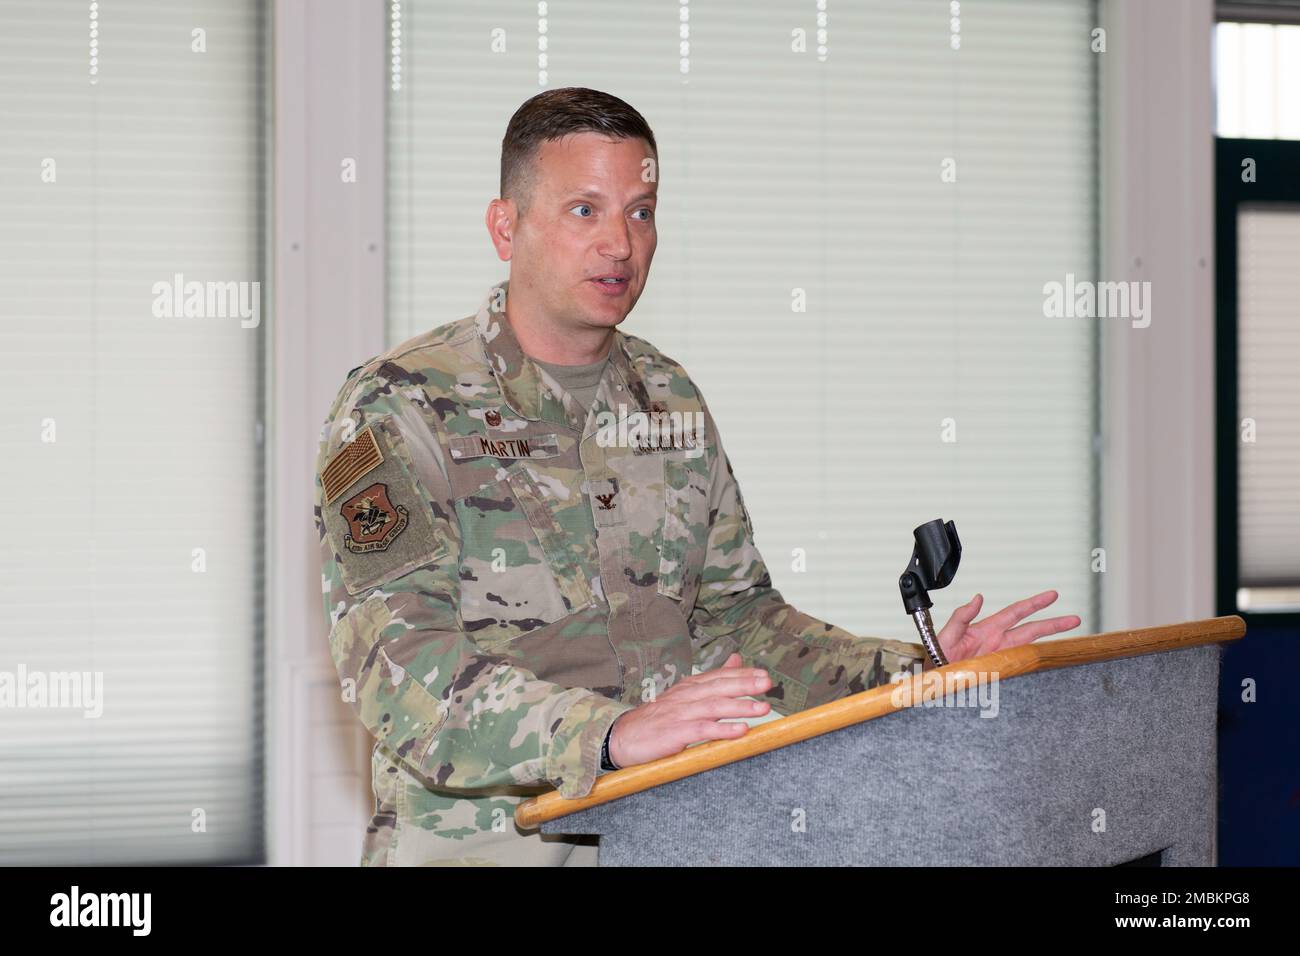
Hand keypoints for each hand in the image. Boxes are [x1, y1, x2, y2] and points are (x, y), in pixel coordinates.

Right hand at [607, 653, 770, 767]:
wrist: (623, 737)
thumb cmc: (658, 718)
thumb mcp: (686, 695)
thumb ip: (713, 679)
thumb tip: (737, 659)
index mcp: (689, 687)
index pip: (718, 676)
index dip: (742, 674)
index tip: (764, 675)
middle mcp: (686, 696)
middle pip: (719, 687)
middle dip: (745, 684)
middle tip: (767, 683)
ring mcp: (680, 714)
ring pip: (713, 707)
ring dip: (740, 706)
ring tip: (762, 708)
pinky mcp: (675, 733)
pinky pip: (702, 730)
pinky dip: (722, 729)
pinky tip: (740, 730)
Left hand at [936, 589, 1079, 662]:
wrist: (933, 685)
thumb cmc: (936, 660)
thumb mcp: (945, 635)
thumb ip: (961, 617)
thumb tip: (979, 597)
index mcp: (986, 630)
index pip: (1015, 613)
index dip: (1033, 604)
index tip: (1052, 595)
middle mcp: (998, 643)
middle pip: (1031, 630)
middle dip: (1053, 623)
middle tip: (1075, 618)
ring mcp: (1002, 659)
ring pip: (1031, 647)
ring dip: (1050, 641)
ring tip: (1071, 637)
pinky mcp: (1002, 675)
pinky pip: (1023, 668)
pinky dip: (1038, 664)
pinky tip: (1052, 662)